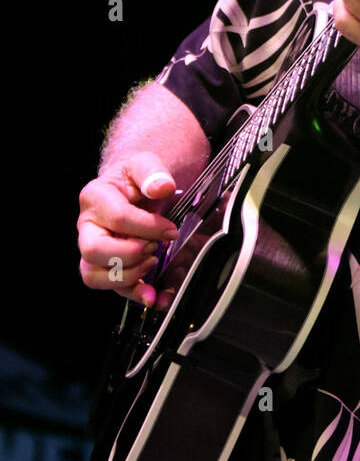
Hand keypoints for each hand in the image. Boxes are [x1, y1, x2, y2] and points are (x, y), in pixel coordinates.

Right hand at [78, 154, 179, 306]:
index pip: (117, 218)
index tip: (170, 230)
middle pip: (92, 250)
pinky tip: (155, 296)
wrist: (134, 189)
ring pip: (94, 275)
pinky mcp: (106, 266)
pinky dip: (135, 296)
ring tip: (152, 264)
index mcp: (95, 198)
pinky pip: (112, 289)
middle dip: (129, 254)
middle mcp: (88, 226)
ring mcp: (94, 249)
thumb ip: (152, 172)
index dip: (148, 227)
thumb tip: (162, 187)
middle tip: (154, 248)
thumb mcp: (145, 164)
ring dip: (127, 277)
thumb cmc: (136, 178)